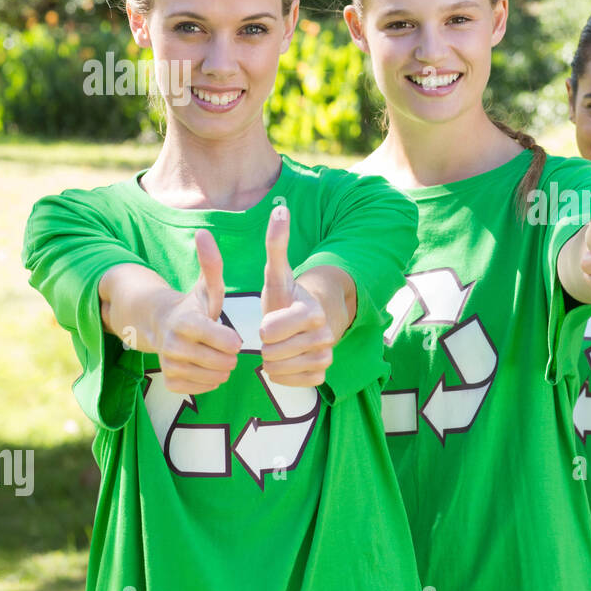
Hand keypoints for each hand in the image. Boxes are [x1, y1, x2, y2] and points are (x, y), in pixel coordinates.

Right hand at [152, 229, 241, 393]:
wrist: (164, 327)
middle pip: (220, 362)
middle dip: (230, 356)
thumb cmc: (195, 306)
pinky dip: (209, 381)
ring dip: (222, 369)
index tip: (234, 337)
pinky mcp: (170, 381)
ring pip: (213, 377)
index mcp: (185, 322)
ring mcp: (169, 365)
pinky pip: (200, 389)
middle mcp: (172, 345)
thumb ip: (210, 264)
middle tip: (229, 348)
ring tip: (219, 356)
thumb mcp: (206, 287)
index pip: (221, 340)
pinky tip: (208, 368)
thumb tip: (204, 232)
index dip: (232, 340)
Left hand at [259, 205, 335, 386]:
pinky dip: (284, 375)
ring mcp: (327, 356)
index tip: (269, 321)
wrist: (307, 322)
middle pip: (273, 353)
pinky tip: (286, 360)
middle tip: (274, 335)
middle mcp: (325, 334)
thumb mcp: (277, 275)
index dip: (264, 328)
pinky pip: (293, 382)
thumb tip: (279, 208)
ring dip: (272, 361)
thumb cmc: (286, 299)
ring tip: (278, 346)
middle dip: (266, 346)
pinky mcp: (323, 374)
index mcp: (311, 311)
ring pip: (281, 369)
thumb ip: (277, 245)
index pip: (271, 331)